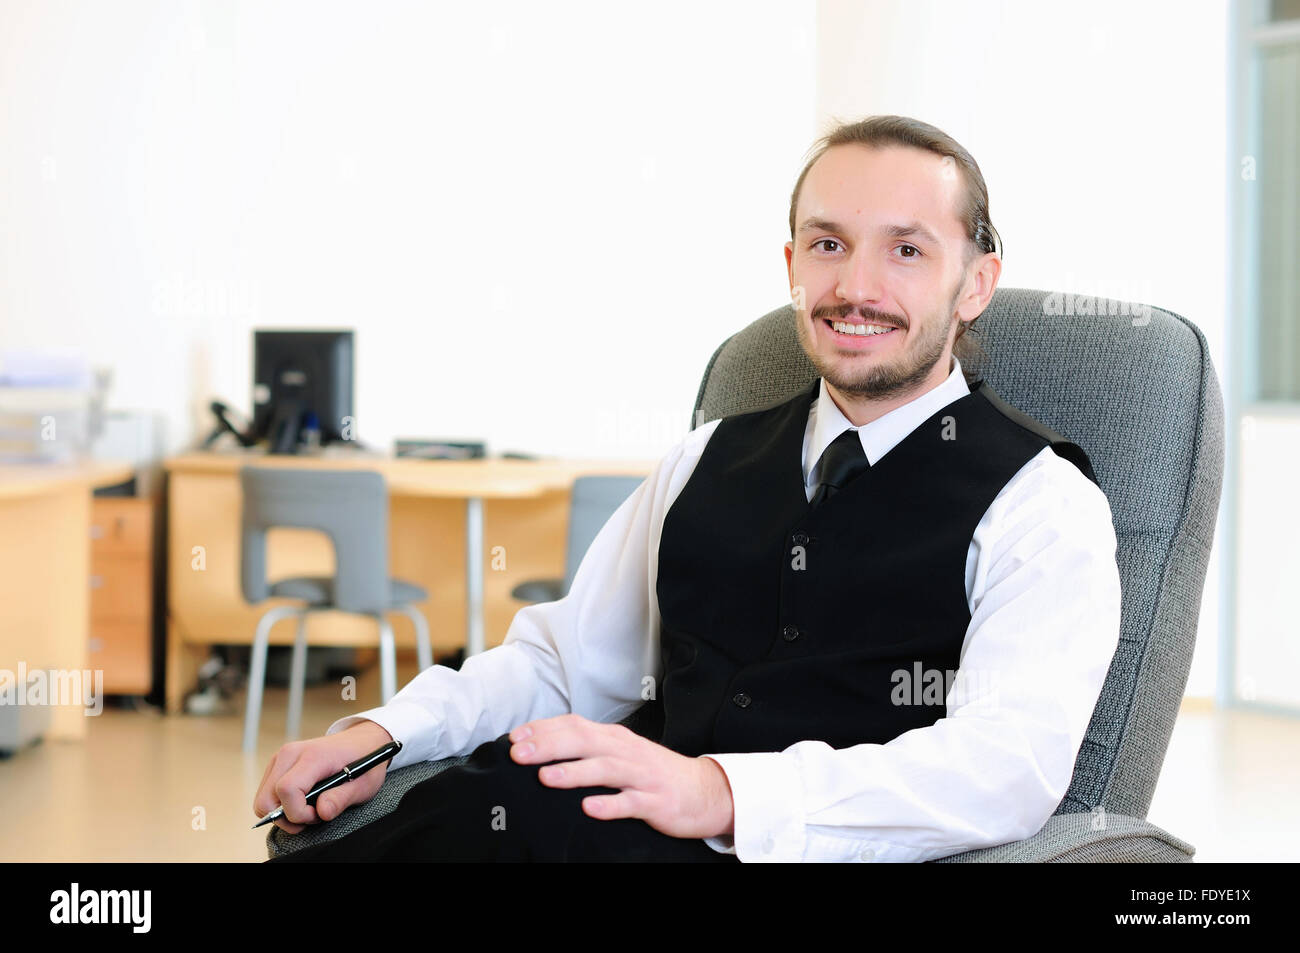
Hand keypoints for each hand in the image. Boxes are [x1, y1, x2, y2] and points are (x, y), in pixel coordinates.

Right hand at [253, 721, 394, 833]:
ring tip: (309, 808)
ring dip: (283, 813)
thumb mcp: (363, 784)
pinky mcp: (276, 765)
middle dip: (287, 818)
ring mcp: (280, 758)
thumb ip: (342, 798)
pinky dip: (281, 805)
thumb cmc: (363, 762)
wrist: (360, 741)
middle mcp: (290, 754)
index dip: (298, 813)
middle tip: (313, 815)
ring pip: (263, 800)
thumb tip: (322, 811)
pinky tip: (302, 801)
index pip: (287, 789)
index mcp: (313, 756)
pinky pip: (267, 795)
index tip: (318, 815)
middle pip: (266, 800)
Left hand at [508, 713, 733, 839]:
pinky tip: (590, 808)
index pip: (574, 725)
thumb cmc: (653, 773)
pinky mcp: (655, 801)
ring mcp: (641, 776)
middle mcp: (626, 751)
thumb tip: (544, 750)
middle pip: (584, 742)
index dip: (543, 730)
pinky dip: (610, 805)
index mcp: (614, 738)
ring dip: (575, 772)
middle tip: (518, 755)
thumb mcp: (620, 753)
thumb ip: (588, 750)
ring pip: (605, 769)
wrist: (703, 791)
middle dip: (549, 746)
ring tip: (547, 777)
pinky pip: (631, 803)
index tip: (514, 738)